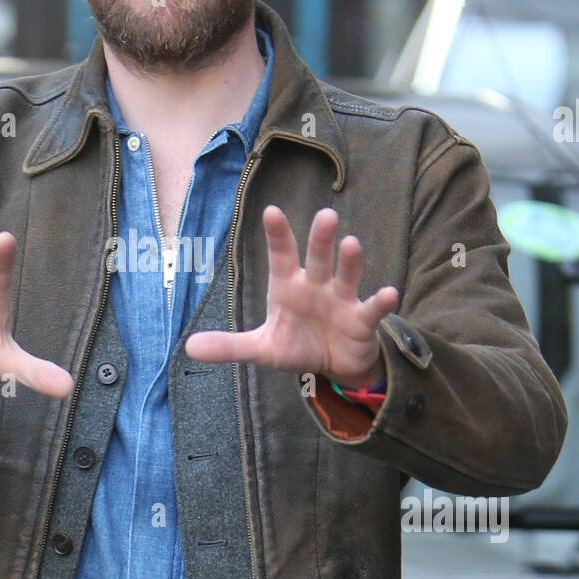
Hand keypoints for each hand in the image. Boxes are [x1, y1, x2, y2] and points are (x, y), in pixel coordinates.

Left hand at [184, 205, 398, 388]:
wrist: (333, 366)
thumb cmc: (298, 344)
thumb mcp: (261, 349)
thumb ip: (229, 346)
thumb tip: (188, 347)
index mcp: (288, 286)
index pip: (282, 255)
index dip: (278, 235)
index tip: (271, 211)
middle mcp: (316, 286)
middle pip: (318, 257)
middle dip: (321, 238)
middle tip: (325, 215)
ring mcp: (341, 300)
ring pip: (345, 276)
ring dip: (349, 261)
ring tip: (351, 243)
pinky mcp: (361, 320)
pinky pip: (371, 310)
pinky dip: (380, 302)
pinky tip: (389, 294)